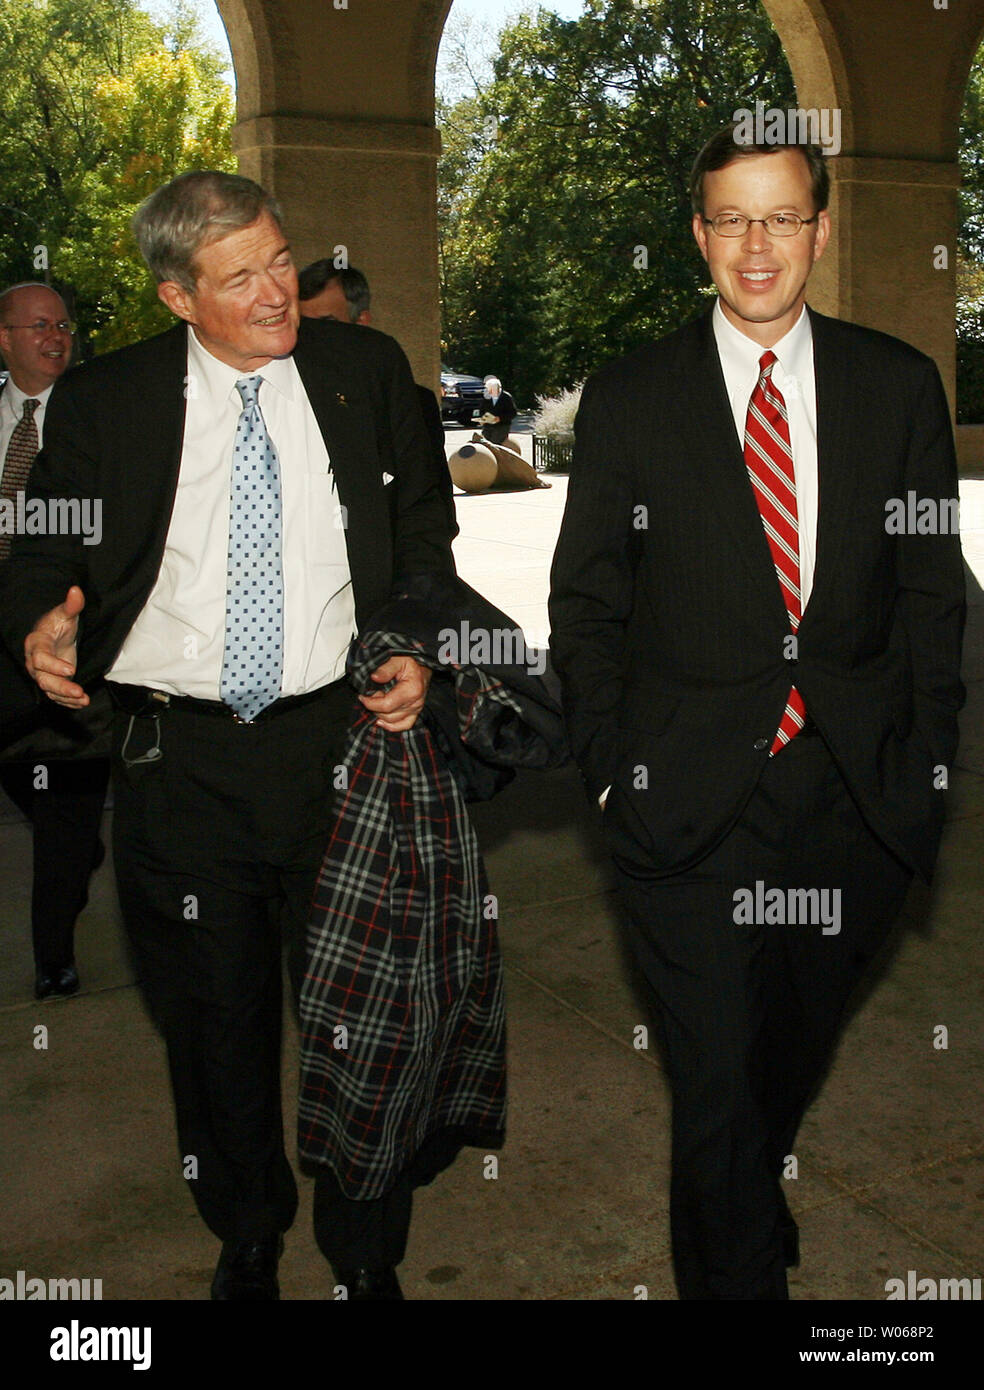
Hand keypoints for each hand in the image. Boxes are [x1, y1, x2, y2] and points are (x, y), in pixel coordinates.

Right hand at [24, 585, 88, 707]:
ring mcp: (43, 674)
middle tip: (79, 691)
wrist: (54, 636)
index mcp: (36, 644)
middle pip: (43, 679)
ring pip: (50, 690)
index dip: (53, 665)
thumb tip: (76, 590)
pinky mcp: (52, 682)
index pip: (40, 658)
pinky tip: (81, 702)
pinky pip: (57, 696)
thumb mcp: (66, 614)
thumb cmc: (58, 624)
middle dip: (61, 687)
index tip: (70, 669)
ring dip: (66, 697)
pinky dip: (68, 702)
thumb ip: (71, 605)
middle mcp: (35, 662)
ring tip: (83, 699)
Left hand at [359, 655, 431, 731]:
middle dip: (375, 707)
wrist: (422, 664)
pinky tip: (381, 720)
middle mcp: (415, 702)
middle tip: (370, 695)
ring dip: (380, 714)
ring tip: (376, 701)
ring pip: (393, 721)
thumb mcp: (398, 659)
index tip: (362, 696)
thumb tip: (374, 677)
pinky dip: (391, 726)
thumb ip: (386, 668)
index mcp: (412, 690)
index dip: (371, 703)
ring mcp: (416, 709)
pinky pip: (404, 725)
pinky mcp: (415, 712)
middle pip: (388, 715)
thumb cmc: (411, 661)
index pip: (387, 705)